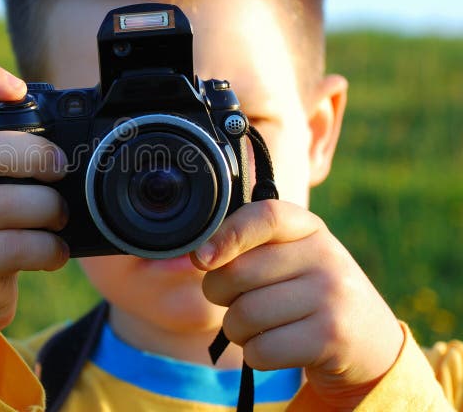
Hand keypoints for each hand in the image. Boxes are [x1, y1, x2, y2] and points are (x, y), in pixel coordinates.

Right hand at [0, 60, 69, 372]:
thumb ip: (6, 159)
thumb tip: (73, 140)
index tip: (20, 90)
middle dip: (36, 156)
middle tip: (61, 168)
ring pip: (3, 204)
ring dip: (48, 209)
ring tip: (61, 218)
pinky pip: (12, 247)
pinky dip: (47, 249)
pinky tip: (55, 253)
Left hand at [191, 200, 403, 408]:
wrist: (371, 345)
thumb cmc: (311, 294)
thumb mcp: (292, 259)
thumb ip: (252, 247)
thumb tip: (200, 256)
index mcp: (311, 229)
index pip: (266, 216)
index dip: (227, 235)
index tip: (202, 258)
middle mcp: (326, 256)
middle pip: (237, 273)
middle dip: (221, 295)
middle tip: (238, 301)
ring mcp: (332, 297)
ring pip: (243, 316)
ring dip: (237, 330)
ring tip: (261, 327)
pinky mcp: (330, 338)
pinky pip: (260, 349)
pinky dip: (256, 354)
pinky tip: (277, 347)